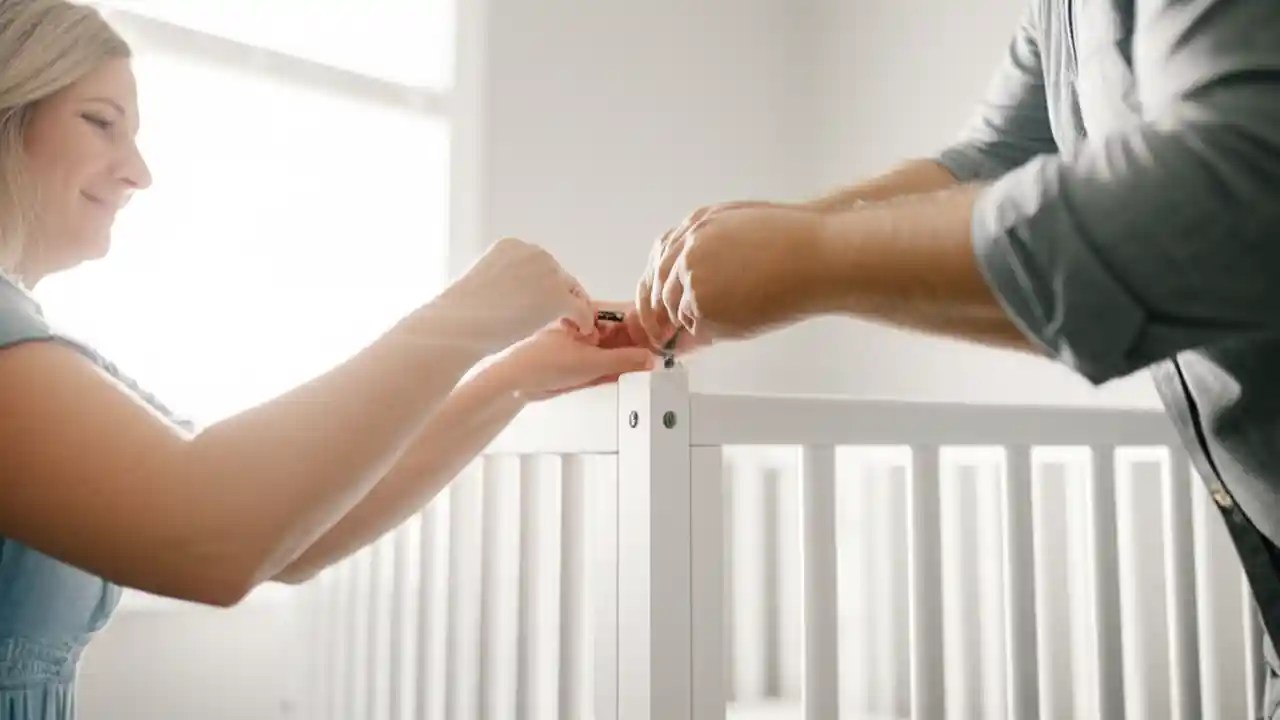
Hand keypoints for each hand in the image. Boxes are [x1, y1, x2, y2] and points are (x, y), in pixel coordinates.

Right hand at [435, 237, 593, 350]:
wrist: (458, 325)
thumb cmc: (462, 314)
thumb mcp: (484, 284)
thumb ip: (507, 282)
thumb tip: (521, 298)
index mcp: (512, 244)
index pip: (540, 264)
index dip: (544, 285)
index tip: (543, 303)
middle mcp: (533, 252)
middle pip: (559, 275)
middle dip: (561, 296)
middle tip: (562, 318)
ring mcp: (547, 273)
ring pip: (572, 291)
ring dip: (573, 308)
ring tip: (571, 325)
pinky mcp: (558, 297)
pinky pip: (580, 309)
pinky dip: (583, 320)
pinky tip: (580, 331)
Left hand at [487, 317, 655, 400]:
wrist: (514, 382)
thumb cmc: (538, 363)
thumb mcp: (589, 363)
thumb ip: (623, 362)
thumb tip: (650, 359)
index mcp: (588, 314)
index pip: (627, 315)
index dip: (648, 324)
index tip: (668, 333)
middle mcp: (588, 327)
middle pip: (626, 333)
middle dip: (645, 343)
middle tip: (666, 354)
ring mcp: (586, 345)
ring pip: (619, 349)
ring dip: (633, 358)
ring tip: (654, 364)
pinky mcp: (582, 362)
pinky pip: (608, 363)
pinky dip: (620, 370)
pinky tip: (633, 374)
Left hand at [635, 203, 824, 347]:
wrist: (816, 257)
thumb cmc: (795, 240)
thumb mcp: (744, 223)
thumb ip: (713, 243)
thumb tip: (698, 274)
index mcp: (696, 225)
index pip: (660, 259)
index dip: (658, 285)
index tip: (657, 301)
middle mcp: (687, 249)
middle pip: (660, 290)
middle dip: (662, 313)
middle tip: (668, 332)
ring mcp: (692, 277)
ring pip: (678, 312)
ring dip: (694, 323)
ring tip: (728, 321)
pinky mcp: (702, 304)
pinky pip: (696, 328)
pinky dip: (710, 333)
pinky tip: (736, 325)